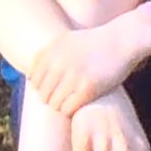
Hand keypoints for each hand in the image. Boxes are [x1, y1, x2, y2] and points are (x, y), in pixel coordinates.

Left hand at [22, 14, 150, 115]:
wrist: (122, 40)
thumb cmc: (95, 43)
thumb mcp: (67, 41)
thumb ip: (47, 56)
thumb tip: (28, 76)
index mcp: (51, 51)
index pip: (33, 79)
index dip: (43, 86)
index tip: (57, 85)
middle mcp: (59, 62)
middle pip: (42, 93)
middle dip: (52, 97)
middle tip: (67, 95)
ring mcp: (72, 76)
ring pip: (53, 103)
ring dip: (62, 105)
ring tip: (74, 99)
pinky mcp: (87, 88)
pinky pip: (67, 109)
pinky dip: (71, 109)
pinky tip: (81, 102)